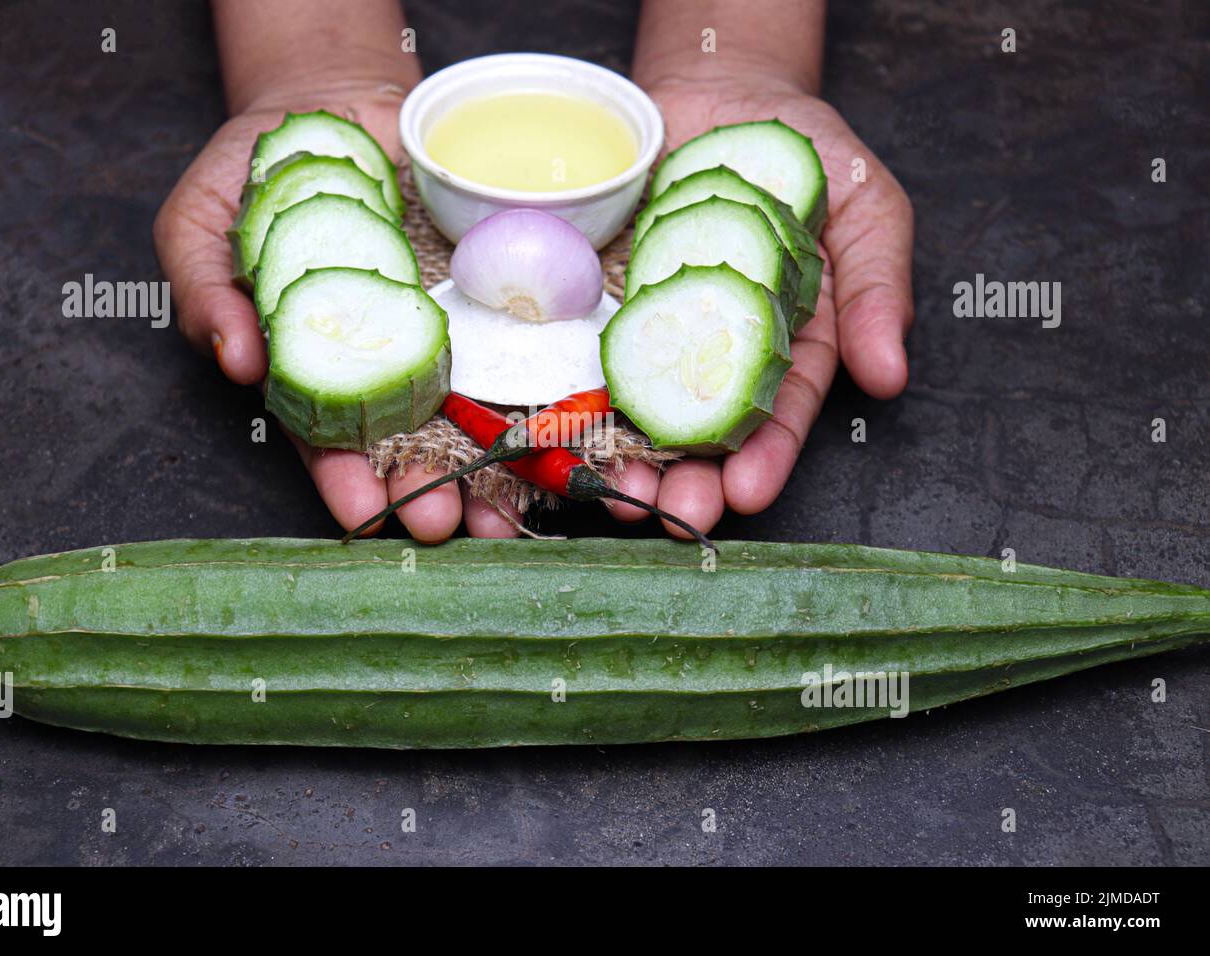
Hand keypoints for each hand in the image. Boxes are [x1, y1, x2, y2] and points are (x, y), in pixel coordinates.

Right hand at [154, 83, 518, 541]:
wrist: (338, 106)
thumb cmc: (259, 172)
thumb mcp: (203, 221)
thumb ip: (207, 290)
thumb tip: (238, 360)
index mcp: (317, 365)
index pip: (327, 438)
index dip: (343, 481)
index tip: (364, 517)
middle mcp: (385, 362)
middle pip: (409, 442)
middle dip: (427, 489)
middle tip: (447, 526)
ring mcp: (443, 332)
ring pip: (473, 412)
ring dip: (493, 466)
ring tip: (508, 511)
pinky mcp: (491, 297)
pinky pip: (525, 347)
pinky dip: (547, 392)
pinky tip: (567, 432)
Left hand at [602, 77, 914, 538]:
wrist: (715, 93)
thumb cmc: (799, 153)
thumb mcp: (865, 207)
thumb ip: (876, 287)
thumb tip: (889, 374)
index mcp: (785, 340)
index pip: (778, 411)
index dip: (766, 457)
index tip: (747, 494)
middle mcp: (716, 348)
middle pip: (704, 428)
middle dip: (691, 479)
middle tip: (676, 513)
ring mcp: (654, 328)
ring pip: (639, 407)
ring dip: (628, 460)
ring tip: (620, 497)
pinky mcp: (599, 303)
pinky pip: (583, 355)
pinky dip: (573, 400)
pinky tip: (564, 437)